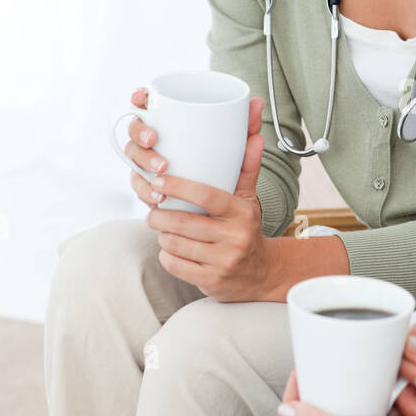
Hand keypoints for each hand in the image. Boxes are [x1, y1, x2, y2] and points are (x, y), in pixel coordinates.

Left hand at [125, 86, 270, 302]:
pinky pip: (175, 265)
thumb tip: (255, 132)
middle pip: (184, 223)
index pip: (207, 196)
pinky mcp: (211, 282)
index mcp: (242, 213)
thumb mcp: (248, 198)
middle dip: (160, 215)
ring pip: (175, 243)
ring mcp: (223, 262)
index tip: (159, 181)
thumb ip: (246, 166)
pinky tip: (172, 249)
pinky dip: (167, 256)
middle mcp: (234, 238)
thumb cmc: (247, 228)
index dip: (179, 188)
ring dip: (163, 234)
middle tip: (153, 208)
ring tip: (163, 227)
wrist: (262, 274)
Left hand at [277, 368, 415, 415]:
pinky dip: (380, 395)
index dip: (292, 400)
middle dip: (323, 391)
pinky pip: (376, 406)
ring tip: (356, 378)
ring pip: (350, 407)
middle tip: (325, 371)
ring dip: (356, 392)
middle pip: (320, 414)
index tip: (301, 375)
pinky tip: (383, 387)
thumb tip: (286, 411)